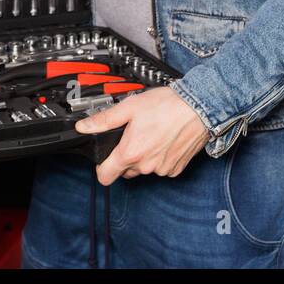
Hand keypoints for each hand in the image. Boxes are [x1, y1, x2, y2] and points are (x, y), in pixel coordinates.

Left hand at [75, 87, 209, 185]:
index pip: (105, 177)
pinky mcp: (176, 169)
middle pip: (125, 170)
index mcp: (130, 153)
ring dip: (144, 156)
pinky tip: (164, 140)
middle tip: (133, 135)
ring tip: (152, 134)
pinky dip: (160, 158)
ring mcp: (162, 169)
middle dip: (126, 156)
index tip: (106, 157)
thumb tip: (84, 126)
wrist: (199, 107)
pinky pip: (161, 168)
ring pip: (144, 168)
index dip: (102, 167)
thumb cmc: (167, 105)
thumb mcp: (130, 107)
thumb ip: (104, 120)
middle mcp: (146, 166)